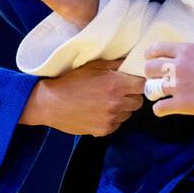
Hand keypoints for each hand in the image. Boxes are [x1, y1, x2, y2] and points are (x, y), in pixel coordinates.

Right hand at [19, 59, 145, 135]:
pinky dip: (111, 119)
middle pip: (138, 101)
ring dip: (122, 108)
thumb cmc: (70, 81)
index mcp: (116, 84)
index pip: (143, 85)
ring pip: (128, 114)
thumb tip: (132, 62)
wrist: (50, 103)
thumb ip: (115, 65)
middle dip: (131, 96)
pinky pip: (117, 124)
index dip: (139, 82)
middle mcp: (117, 103)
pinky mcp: (104, 130)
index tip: (133, 81)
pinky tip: (98, 111)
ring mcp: (111, 118)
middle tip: (118, 91)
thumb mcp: (93, 66)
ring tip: (105, 101)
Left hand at [141, 42, 193, 117]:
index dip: (151, 57)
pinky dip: (160, 110)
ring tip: (163, 95)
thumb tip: (181, 57)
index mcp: (186, 50)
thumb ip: (191, 55)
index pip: (155, 49)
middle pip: (148, 68)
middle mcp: (178, 65)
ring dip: (156, 93)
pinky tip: (166, 109)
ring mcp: (178, 85)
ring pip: (151, 88)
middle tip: (158, 81)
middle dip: (151, 75)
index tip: (152, 62)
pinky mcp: (182, 104)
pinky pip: (158, 108)